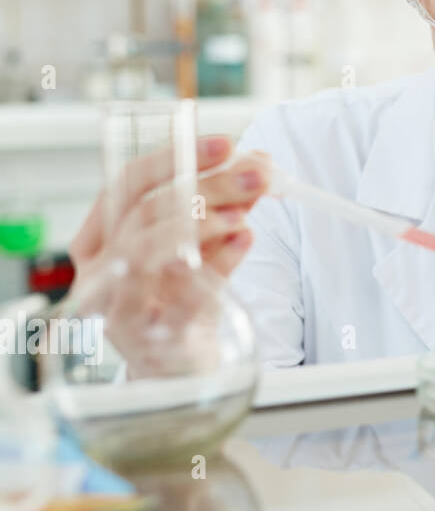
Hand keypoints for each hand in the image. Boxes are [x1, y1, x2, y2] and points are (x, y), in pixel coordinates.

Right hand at [66, 135, 272, 375]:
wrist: (181, 367)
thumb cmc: (181, 299)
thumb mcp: (201, 243)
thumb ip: (224, 203)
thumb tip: (258, 162)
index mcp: (102, 238)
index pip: (128, 184)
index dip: (176, 157)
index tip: (225, 143)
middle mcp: (101, 272)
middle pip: (144, 212)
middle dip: (205, 187)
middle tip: (256, 176)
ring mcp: (121, 308)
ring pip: (144, 251)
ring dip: (200, 223)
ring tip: (243, 215)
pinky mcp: (153, 340)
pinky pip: (181, 298)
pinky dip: (217, 264)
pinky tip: (245, 241)